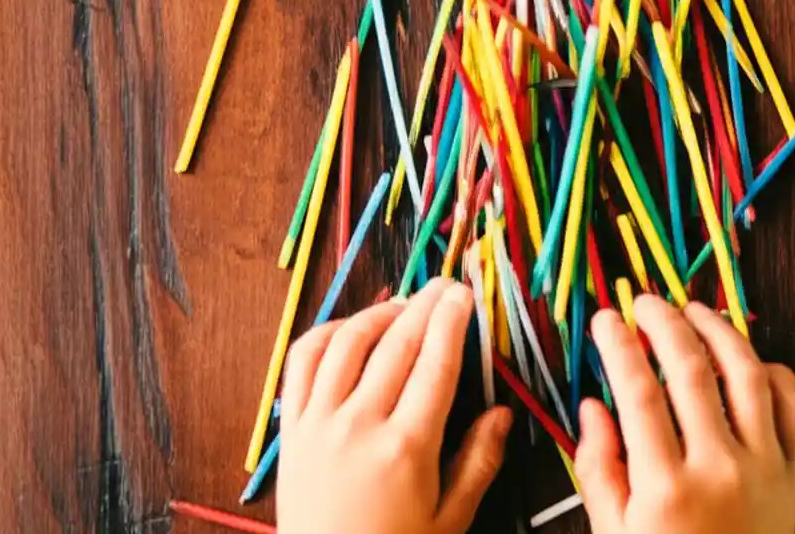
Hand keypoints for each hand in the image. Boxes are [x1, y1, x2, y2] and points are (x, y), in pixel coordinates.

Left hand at [277, 279, 512, 533]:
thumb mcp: (450, 519)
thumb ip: (478, 462)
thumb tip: (502, 412)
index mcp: (406, 449)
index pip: (435, 365)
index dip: (452, 322)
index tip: (464, 294)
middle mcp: (359, 426)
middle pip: (397, 344)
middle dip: (425, 305)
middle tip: (444, 284)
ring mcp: (319, 424)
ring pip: (349, 343)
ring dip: (379, 313)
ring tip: (404, 305)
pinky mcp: (292, 429)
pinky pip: (303, 362)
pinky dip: (328, 334)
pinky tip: (351, 329)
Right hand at [575, 296, 794, 533]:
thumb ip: (599, 469)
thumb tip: (593, 407)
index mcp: (665, 487)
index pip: (637, 391)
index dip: (618, 344)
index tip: (605, 319)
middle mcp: (718, 468)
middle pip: (691, 369)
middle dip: (663, 322)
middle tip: (644, 302)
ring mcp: (764, 466)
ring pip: (746, 373)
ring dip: (718, 330)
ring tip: (693, 310)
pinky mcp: (794, 472)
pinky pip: (794, 404)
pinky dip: (774, 371)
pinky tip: (747, 358)